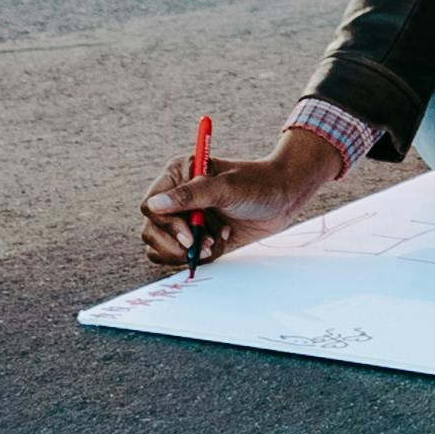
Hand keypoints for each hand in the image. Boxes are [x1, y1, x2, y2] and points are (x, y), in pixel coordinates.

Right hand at [143, 116, 349, 267]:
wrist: (283, 197)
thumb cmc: (257, 184)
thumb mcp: (225, 187)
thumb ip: (190, 196)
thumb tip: (155, 204)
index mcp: (178, 176)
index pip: (151, 206)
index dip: (167, 225)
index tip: (190, 236)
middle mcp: (177, 198)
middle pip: (152, 231)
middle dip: (178, 244)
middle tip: (205, 244)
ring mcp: (187, 219)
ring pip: (164, 247)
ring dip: (189, 252)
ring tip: (216, 242)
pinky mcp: (199, 236)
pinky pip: (185, 256)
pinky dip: (203, 256)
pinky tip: (223, 240)